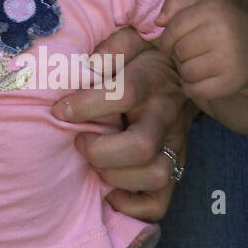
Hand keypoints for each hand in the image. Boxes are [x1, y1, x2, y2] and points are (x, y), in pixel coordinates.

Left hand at [50, 25, 197, 222]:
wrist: (186, 80)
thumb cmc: (145, 63)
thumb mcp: (132, 42)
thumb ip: (112, 47)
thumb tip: (90, 63)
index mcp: (151, 82)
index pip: (123, 93)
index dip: (86, 105)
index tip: (60, 110)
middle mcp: (165, 117)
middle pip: (141, 146)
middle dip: (100, 150)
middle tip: (80, 141)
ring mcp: (173, 147)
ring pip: (155, 175)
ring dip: (116, 176)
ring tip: (96, 164)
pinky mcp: (174, 170)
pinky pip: (159, 203)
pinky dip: (131, 206)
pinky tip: (111, 190)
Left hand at [152, 0, 247, 112]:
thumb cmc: (221, 25)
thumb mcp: (202, 6)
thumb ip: (176, 4)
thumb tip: (158, 21)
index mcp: (213, 9)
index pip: (173, 28)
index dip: (166, 39)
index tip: (170, 44)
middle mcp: (223, 31)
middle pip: (179, 51)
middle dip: (179, 55)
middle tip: (191, 54)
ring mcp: (229, 58)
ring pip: (186, 72)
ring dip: (186, 72)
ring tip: (198, 65)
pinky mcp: (231, 82)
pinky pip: (195, 90)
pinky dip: (192, 88)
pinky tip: (201, 79)